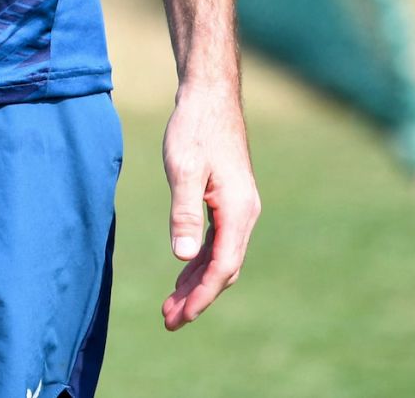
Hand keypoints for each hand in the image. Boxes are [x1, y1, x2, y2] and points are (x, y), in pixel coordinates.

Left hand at [161, 82, 260, 329]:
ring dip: (198, 281)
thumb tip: (182, 257)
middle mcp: (245, 214)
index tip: (179, 316)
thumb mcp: (184, 168)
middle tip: (169, 319)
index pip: (222, 267)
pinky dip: (201, 260)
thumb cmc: (195, 127)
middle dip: (198, 296)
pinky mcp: (230, 200)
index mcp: (238, 210)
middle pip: (224, 268)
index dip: (201, 295)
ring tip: (172, 305)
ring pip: (221, 257)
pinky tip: (184, 270)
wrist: (209, 95)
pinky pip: (218, 241)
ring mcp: (240, 207)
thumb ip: (185, 212)